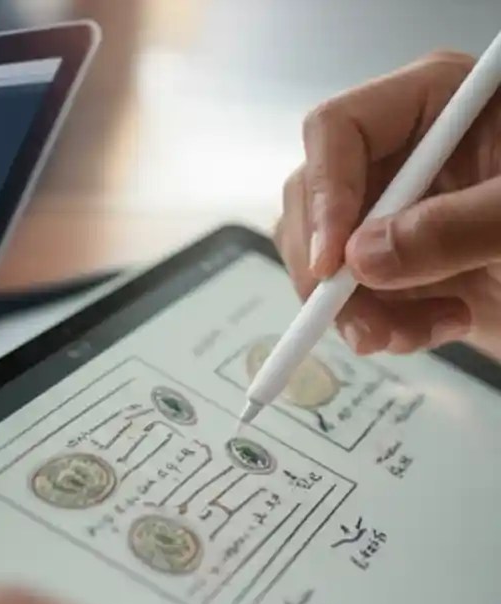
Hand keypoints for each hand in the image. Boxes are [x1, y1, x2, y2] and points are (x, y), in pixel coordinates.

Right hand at [278, 50, 500, 357]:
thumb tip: (364, 259)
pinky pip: (350, 291)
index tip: (333, 264)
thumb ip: (456, 229)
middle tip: (363, 321)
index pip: (339, 129)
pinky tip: (437, 326)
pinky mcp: (399, 257)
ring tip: (412, 333)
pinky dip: (381, 323)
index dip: (325, 194)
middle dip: (331, 270)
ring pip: (323, 253)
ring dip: (355, 308)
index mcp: (438, 103)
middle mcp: (404, 150)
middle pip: (315, 197)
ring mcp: (397, 206)